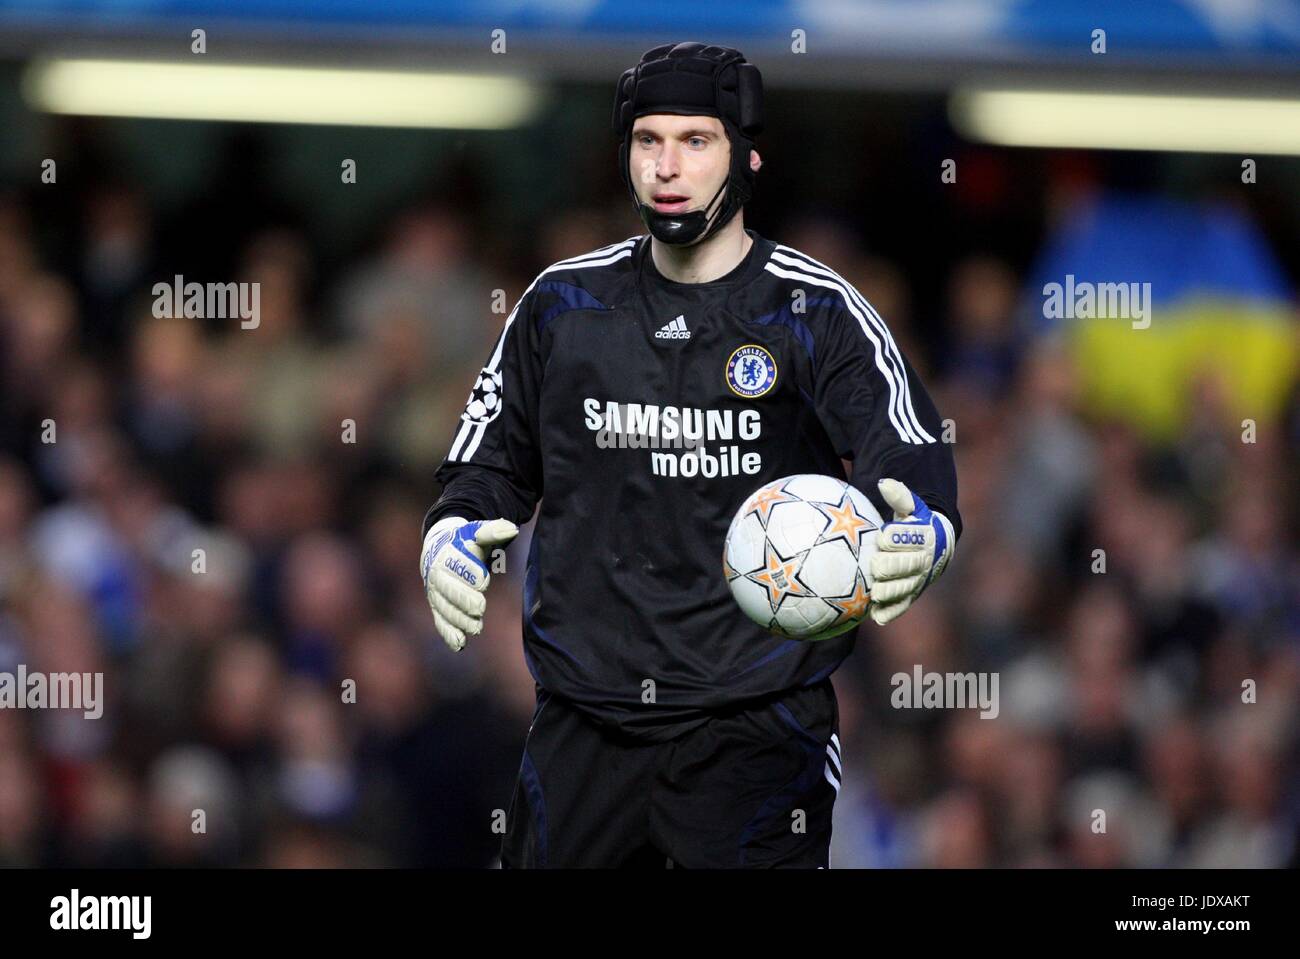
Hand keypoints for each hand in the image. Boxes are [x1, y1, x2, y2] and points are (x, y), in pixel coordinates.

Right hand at [420, 515, 518, 650]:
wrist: (440, 550)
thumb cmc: (466, 542)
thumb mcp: (478, 533)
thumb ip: (494, 531)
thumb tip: (511, 529)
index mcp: (448, 553)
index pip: (457, 564)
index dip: (470, 573)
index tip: (483, 581)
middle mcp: (438, 574)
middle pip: (448, 588)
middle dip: (463, 599)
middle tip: (480, 609)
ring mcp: (436, 592)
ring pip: (444, 607)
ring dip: (458, 619)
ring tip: (476, 628)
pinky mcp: (437, 607)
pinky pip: (440, 621)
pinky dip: (448, 633)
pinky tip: (459, 644)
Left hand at [868, 478, 954, 625]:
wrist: (936, 548)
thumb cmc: (915, 524)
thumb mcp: (911, 508)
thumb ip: (899, 497)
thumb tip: (883, 483)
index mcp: (922, 538)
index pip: (904, 538)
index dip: (891, 538)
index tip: (882, 537)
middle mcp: (922, 561)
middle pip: (903, 565)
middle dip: (888, 565)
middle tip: (875, 565)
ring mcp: (918, 580)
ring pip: (904, 588)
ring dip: (889, 591)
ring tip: (875, 592)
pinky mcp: (912, 596)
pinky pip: (902, 606)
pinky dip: (890, 612)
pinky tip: (876, 616)